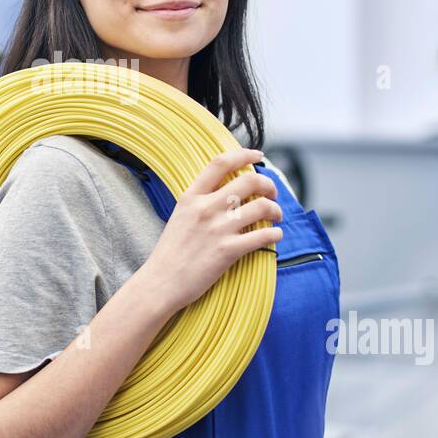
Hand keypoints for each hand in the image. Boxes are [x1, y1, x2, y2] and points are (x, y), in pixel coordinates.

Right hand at [141, 148, 282, 313]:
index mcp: (192, 197)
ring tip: (276, 217)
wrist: (161, 283)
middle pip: (249, 181)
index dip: (244, 154)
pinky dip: (275, 234)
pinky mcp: (228, 251)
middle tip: (272, 193)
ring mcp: (218, 229)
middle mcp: (206, 208)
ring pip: (262, 207)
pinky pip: (264, 236)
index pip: (220, 163)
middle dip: (268, 184)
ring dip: (276, 210)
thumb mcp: (180, 216)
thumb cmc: (171, 252)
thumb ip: (201, 201)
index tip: (257, 156)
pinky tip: (274, 236)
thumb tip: (228, 191)